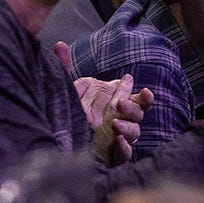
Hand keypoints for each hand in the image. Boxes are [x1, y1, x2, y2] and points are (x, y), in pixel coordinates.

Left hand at [56, 42, 152, 165]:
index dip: (144, 97)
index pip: (136, 100)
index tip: (145, 91)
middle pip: (138, 115)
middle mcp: (120, 123)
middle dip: (133, 108)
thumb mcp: (64, 91)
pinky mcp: (112, 158)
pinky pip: (124, 155)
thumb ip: (64, 69)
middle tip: (120, 104)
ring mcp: (117, 141)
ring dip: (128, 127)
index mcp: (116, 107)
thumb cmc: (69, 115)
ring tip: (115, 125)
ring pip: (134, 134)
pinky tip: (117, 141)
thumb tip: (59, 44)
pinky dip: (123, 148)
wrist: (58, 144)